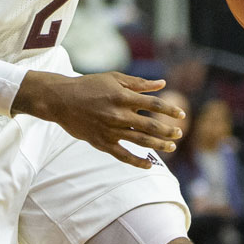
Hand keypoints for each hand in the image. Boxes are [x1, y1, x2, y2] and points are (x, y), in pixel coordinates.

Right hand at [13, 71, 184, 168]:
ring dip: (158, 145)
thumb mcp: (114, 78)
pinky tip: (149, 164)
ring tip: (171, 147)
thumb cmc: (89, 86)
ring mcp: (110, 130)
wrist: (61, 100)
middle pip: (151, 126)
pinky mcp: (102, 142)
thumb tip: (162, 83)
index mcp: (123, 97)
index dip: (170, 110)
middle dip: (168, 131)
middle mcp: (119, 115)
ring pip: (140, 141)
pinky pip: (123, 155)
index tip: (181, 115)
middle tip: (179, 134)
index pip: (154, 106)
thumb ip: (139, 83)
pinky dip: (137, 162)